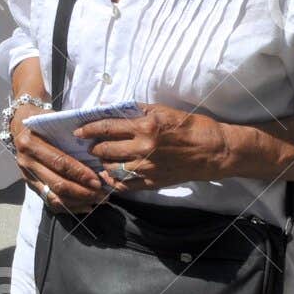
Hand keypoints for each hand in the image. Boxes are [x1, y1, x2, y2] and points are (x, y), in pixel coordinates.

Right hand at [9, 105, 106, 213]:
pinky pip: (49, 201)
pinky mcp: (30, 184)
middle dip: (82, 191)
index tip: (97, 180)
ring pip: (53, 196)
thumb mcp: (53, 119)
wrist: (20, 126)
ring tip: (96, 200)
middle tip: (101, 194)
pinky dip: (68, 206)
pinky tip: (84, 206)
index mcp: (31, 142)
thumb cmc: (42, 120)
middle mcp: (26, 161)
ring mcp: (26, 175)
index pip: (59, 162)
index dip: (79, 173)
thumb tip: (98, 150)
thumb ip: (70, 133)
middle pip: (57, 183)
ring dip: (77, 201)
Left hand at [76, 104, 230, 191]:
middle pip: (105, 150)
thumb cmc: (190, 126)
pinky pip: (126, 186)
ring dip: (103, 164)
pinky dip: (114, 182)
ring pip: (112, 169)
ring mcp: (148, 168)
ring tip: (101, 160)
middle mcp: (143, 149)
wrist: (214, 151)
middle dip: (94, 148)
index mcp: (145, 127)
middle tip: (90, 146)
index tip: (78, 132)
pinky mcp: (153, 182)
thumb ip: (135, 110)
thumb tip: (111, 107)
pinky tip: (110, 177)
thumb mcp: (163, 111)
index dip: (88, 129)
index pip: (107, 127)